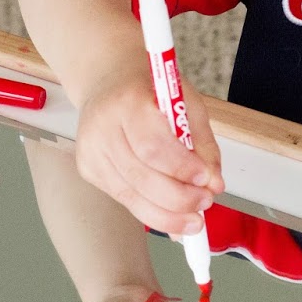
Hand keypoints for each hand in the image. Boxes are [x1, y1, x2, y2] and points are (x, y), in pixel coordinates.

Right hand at [74, 60, 225, 236]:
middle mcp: (102, 128)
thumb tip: (214, 183)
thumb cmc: (150, 91)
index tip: (207, 180)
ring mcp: (91, 151)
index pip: (152, 145)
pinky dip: (150, 211)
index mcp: (127, 102)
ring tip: (194, 219)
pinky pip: (123, 197)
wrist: (108, 81)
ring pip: (131, 195)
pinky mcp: (88, 168)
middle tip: (206, 203)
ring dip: (167, 214)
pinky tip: (171, 215)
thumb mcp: (185, 103)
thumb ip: (202, 143)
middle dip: (178, 198)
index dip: (181, 168)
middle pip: (141, 176)